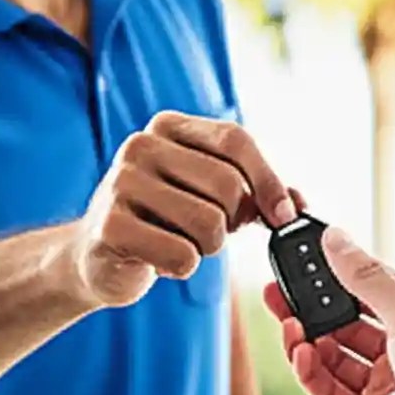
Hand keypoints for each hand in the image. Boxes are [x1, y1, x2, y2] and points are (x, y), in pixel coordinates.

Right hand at [74, 111, 298, 307]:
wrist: (97, 254)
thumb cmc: (163, 220)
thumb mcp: (209, 196)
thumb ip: (255, 194)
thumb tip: (297, 205)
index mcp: (168, 127)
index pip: (235, 140)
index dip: (268, 179)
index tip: (284, 214)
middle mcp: (141, 145)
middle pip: (227, 185)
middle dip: (231, 222)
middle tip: (208, 232)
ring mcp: (120, 183)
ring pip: (208, 224)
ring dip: (205, 248)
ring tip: (178, 243)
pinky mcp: (109, 226)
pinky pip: (181, 255)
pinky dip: (180, 267)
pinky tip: (155, 259)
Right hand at [263, 228, 394, 394]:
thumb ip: (368, 278)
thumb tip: (337, 238)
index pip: (377, 287)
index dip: (342, 272)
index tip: (306, 259)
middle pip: (350, 323)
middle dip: (314, 308)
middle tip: (278, 292)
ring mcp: (389, 384)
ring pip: (336, 356)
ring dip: (308, 339)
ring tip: (287, 324)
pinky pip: (331, 390)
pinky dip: (312, 371)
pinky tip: (302, 352)